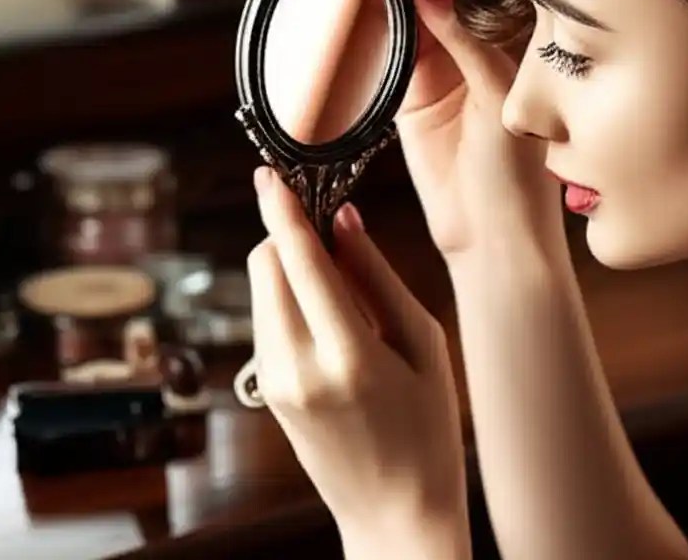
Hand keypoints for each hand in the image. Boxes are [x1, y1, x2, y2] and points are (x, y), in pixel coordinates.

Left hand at [246, 167, 468, 555]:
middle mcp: (297, 368)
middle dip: (289, 236)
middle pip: (265, 266)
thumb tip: (343, 220)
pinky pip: (267, 320)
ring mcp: (274, 383)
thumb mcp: (423, 346)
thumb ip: (378, 278)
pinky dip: (289, 299)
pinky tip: (332, 318)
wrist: (396, 515)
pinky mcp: (266, 391)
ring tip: (345, 288)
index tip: (270, 173)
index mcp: (347, 355)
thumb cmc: (427, 433)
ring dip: (288, 267)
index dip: (281, 209)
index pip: (297, 260)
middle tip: (336, 235)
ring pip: (260, 290)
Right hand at [397, 0, 565, 261]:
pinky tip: (370, 22)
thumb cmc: (518, 173)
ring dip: (399, 3)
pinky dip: (377, 35)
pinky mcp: (409, 99)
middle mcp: (479, 54)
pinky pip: (389, 55)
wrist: (491, 237)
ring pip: (415, 19)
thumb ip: (462, 32)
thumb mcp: (497, 91)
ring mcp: (443, 75)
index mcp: (517, 45)